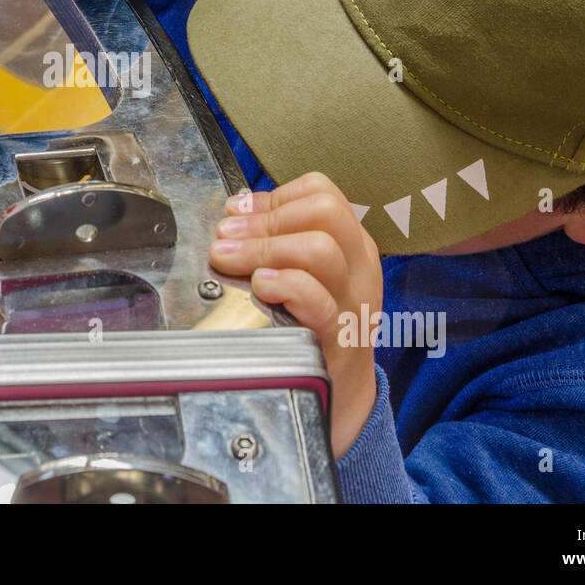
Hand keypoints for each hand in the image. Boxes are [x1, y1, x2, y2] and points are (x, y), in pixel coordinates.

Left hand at [208, 172, 382, 457]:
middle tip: (225, 236)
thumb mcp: (308, 274)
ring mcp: (353, 301)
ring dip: (264, 248)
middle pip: (324, 212)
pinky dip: (286, 285)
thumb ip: (276, 240)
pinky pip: (319, 301)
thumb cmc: (315, 324)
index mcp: (351, 244)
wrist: (341, 390)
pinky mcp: (339, 338)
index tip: (238, 214)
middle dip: (265, 219)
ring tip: (229, 258)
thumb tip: (235, 210)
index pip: (322, 194)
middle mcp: (358, 266)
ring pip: (321, 250)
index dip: (274, 197)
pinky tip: (260, 285)